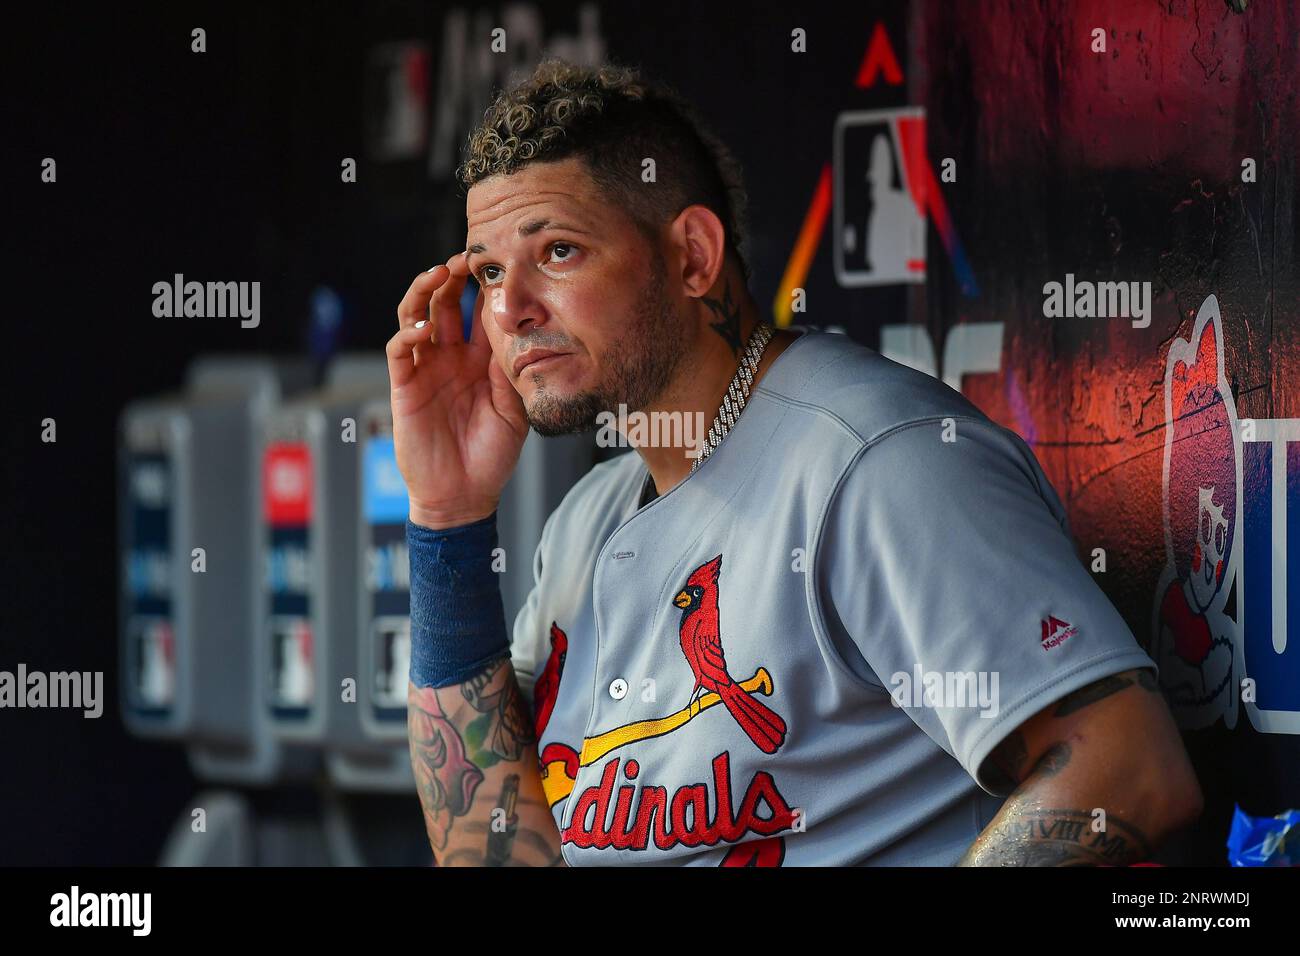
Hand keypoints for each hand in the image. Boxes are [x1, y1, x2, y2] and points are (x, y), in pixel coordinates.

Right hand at [387, 253, 527, 528]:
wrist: (465, 494)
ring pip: (416, 316)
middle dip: (452, 277)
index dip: (483, 287)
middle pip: (445, 303)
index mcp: (478, 360)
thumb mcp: (513, 407)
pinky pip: (400, 351)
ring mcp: (425, 369)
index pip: (477, 312)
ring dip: (424, 292)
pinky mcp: (404, 387)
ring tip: (438, 274)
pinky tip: (424, 327)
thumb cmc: (492, 454)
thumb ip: (511, 370)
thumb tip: (519, 330)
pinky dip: (408, 334)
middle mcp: (450, 358)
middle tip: (465, 258)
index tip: (497, 263)